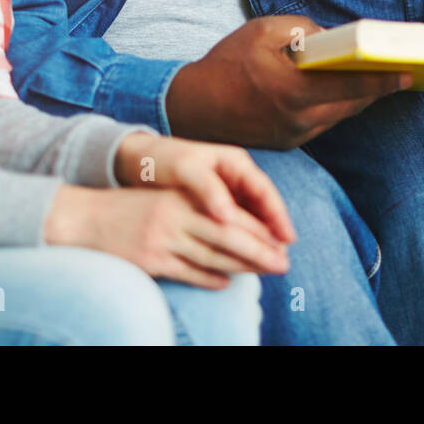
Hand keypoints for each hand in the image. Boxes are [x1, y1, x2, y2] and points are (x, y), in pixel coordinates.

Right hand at [43, 185, 287, 287]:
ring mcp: (163, 239)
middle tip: (285, 262)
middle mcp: (176, 215)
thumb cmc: (130, 210)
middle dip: (261, 250)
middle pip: (229, 236)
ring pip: (213, 256)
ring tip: (266, 272)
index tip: (281, 239)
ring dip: (244, 267)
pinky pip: (188, 273)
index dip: (259, 228)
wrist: (83, 219)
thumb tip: (236, 227)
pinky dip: (211, 279)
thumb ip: (197, 211)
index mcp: (184, 197)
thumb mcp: (165, 200)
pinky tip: (228, 283)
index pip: (231, 213)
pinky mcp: (150, 260)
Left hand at [114, 133, 294, 263]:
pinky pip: (234, 226)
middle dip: (274, 232)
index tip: (286, 237)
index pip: (264, 190)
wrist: (138, 161)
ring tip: (269, 264)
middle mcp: (236, 178)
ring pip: (251, 218)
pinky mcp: (214, 207)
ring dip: (260, 240)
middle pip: (263, 207)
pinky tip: (244, 260)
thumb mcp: (186, 169)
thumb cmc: (163, 160)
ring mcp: (227, 193)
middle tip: (282, 259)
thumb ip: (209, 189)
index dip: (278, 215)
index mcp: (235, 163)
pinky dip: (240, 241)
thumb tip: (229, 216)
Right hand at [166, 15, 411, 148]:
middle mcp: (298, 119)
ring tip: (382, 79)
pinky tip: (349, 92)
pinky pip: (324, 123)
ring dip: (361, 99)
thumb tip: (334, 37)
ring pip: (340, 116)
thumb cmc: (226, 64)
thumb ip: (302, 30)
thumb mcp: (262, 31)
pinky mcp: (290, 142)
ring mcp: (294, 135)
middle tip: (402, 72)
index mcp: (293, 90)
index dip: (382, 80)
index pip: (350, 86)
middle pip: (352, 105)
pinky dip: (339, 107)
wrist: (191, 107)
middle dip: (378, 89)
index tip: (407, 72)